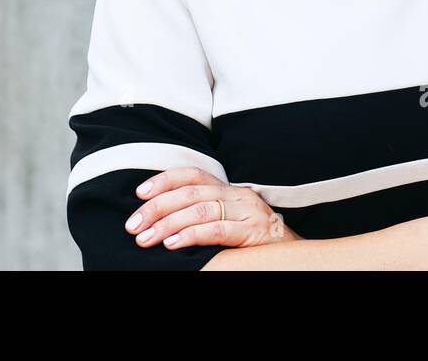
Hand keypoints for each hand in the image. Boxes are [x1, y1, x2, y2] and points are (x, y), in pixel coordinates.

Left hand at [124, 166, 302, 250]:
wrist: (293, 254)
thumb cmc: (254, 241)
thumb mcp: (230, 219)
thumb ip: (204, 213)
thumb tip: (161, 219)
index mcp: (230, 189)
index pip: (193, 175)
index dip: (165, 180)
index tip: (140, 193)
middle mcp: (238, 195)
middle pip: (190, 193)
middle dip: (156, 208)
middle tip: (133, 225)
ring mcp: (247, 212)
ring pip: (200, 210)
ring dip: (167, 224)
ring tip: (146, 238)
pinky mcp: (253, 232)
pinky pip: (217, 230)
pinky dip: (191, 235)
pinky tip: (172, 244)